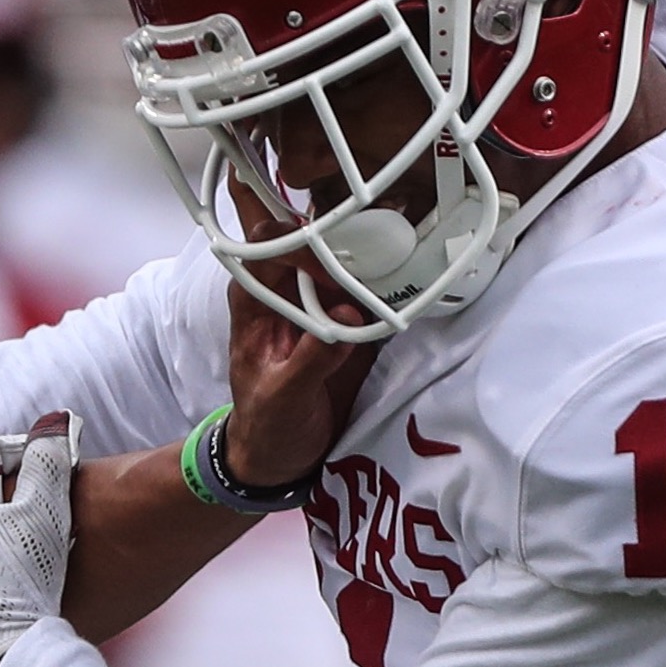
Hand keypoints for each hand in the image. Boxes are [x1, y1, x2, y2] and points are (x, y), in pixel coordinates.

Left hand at [222, 181, 382, 486]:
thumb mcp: (284, 397)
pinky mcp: (347, 318)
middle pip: (302, 237)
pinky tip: (410, 256)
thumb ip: (311, 358)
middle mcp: (285, 292)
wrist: (282, 455)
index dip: (296, 244)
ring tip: (403, 220)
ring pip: (336, 254)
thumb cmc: (269, 424)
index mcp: (254, 304)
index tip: (331, 262)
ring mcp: (317, 302)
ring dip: (365, 238)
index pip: (264, 249)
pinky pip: (365, 286)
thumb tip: (346, 314)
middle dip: (332, 218)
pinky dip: (385, 272)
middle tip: (377, 211)